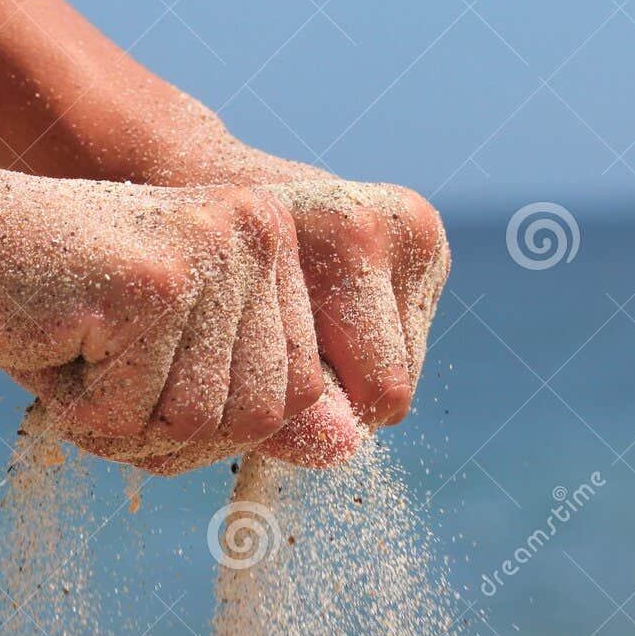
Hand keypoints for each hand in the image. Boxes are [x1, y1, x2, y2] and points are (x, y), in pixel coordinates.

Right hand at [0, 170, 327, 470]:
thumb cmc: (57, 301)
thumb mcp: (172, 353)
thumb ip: (255, 396)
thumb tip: (350, 448)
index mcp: (273, 240)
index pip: (299, 393)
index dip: (215, 418)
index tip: (148, 375)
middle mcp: (257, 234)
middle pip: (262, 416)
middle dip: (170, 429)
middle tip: (102, 375)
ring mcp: (209, 254)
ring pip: (200, 425)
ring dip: (121, 423)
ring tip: (77, 351)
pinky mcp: (151, 285)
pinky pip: (130, 418)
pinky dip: (77, 412)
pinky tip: (49, 342)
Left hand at [147, 130, 452, 429]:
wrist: (210, 185)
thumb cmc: (206, 270)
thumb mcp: (235, 336)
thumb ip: (290, 400)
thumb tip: (347, 450)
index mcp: (355, 238)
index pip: (380, 387)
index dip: (326, 414)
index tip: (272, 393)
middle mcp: (403, 226)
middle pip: (400, 382)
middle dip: (342, 395)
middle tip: (281, 369)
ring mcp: (421, 231)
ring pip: (407, 367)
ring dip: (354, 371)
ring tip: (299, 336)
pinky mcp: (428, 242)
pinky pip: (410, 339)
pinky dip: (368, 346)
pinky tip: (326, 315)